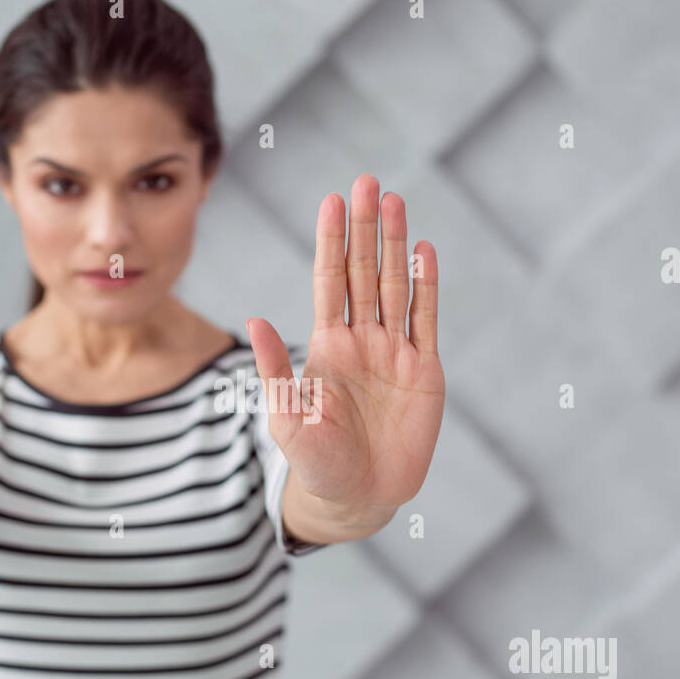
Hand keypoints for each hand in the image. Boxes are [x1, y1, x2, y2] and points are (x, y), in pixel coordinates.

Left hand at [246, 173, 445, 513]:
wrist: (358, 497)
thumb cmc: (316, 462)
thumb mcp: (287, 418)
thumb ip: (275, 370)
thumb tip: (253, 319)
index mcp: (327, 346)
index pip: (330, 281)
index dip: (332, 241)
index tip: (333, 200)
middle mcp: (361, 340)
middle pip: (364, 271)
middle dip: (365, 228)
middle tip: (368, 181)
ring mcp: (394, 352)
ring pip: (395, 285)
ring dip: (395, 244)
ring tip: (395, 201)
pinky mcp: (423, 371)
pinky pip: (426, 319)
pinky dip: (426, 285)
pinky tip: (424, 252)